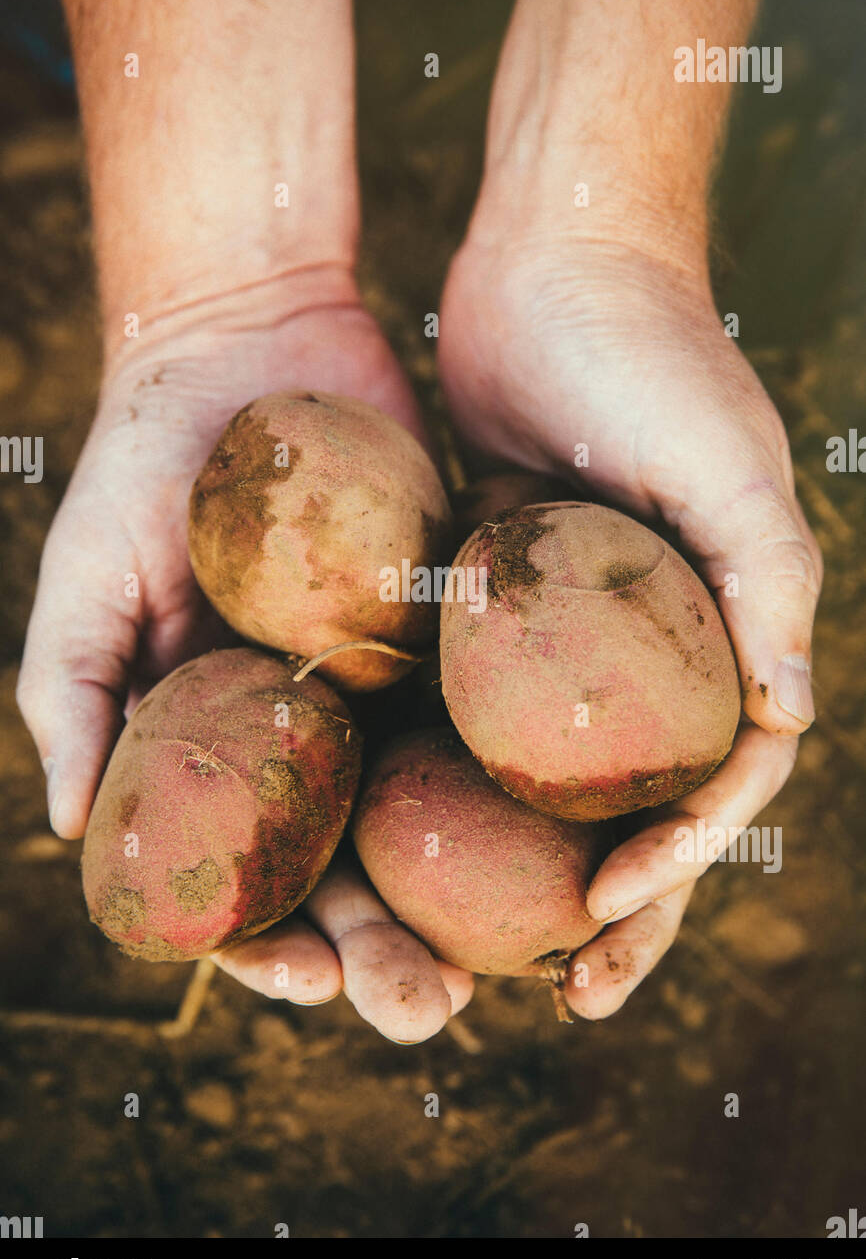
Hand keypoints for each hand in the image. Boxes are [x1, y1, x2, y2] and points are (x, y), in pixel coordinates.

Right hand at [18, 271, 471, 1041]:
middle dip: (383, 953)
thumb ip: (77, 697)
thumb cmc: (146, 463)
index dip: (265, 943)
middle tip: (428, 1014)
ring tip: (512, 963)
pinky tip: (562, 836)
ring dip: (466, 901)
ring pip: (430, 820)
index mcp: (218, 747)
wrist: (252, 338)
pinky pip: (486, 718)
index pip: (239, 875)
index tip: (303, 981)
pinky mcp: (451, 633)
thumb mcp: (87, 581)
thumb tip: (71, 831)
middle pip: (348, 871)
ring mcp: (384, 690)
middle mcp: (309, 736)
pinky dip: (518, 782)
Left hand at [439, 232, 820, 1016]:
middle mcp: (646, 652)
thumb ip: (765, 584)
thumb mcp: (722, 465)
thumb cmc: (650, 356)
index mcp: (717, 639)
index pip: (713, 788)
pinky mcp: (489, 605)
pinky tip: (409, 836)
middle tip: (566, 995)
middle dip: (615, 908)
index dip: (678, 868)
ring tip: (483, 954)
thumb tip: (784, 720)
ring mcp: (565, 637)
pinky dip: (457, 780)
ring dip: (529, 870)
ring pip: (551, 784)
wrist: (551, 263)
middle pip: (637, 810)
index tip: (608, 923)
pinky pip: (473, 710)